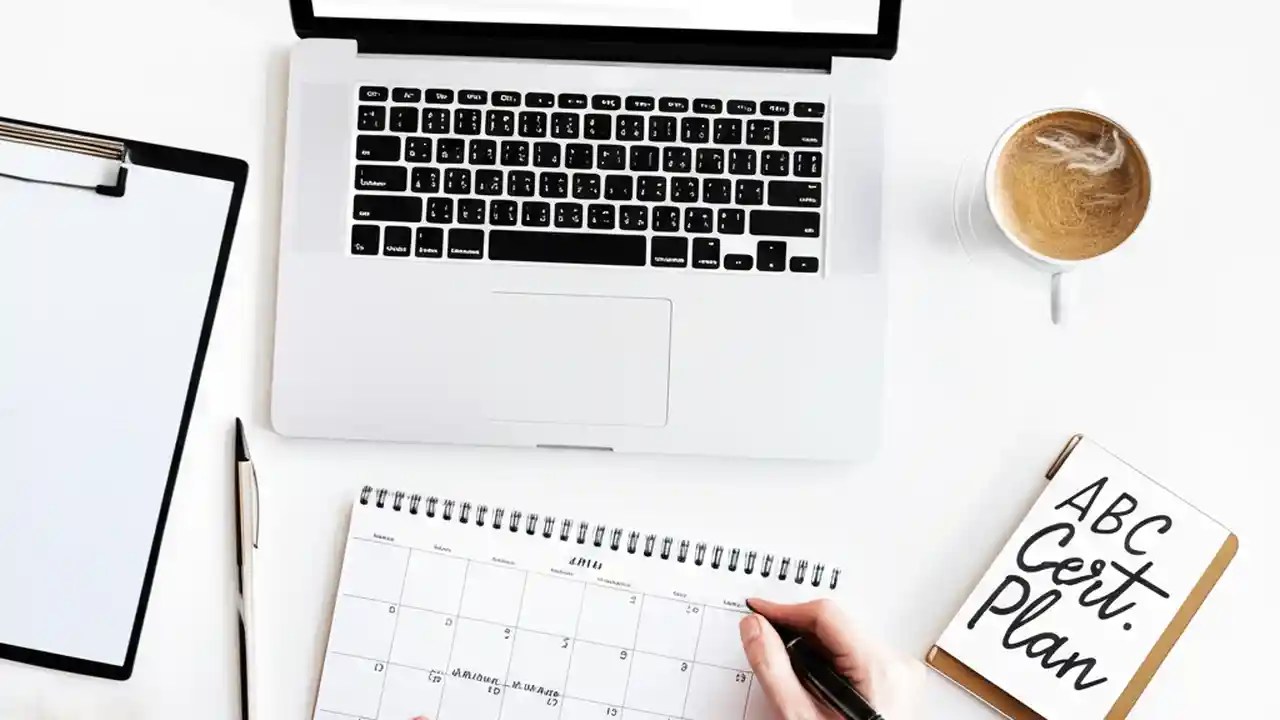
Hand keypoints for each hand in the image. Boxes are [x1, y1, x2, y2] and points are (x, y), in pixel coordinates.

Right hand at [740, 598, 922, 718]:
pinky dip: (830, 665)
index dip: (784, 611)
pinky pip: (855, 657)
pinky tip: (816, 686)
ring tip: (794, 679)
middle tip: (768, 648)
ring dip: (813, 652)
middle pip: (835, 626)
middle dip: (797, 636)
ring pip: (843, 640)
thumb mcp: (802, 717)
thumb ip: (775, 669)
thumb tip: (755, 629)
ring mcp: (901, 674)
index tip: (758, 612)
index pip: (825, 615)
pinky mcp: (896, 682)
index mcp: (880, 669)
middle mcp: (898, 666)